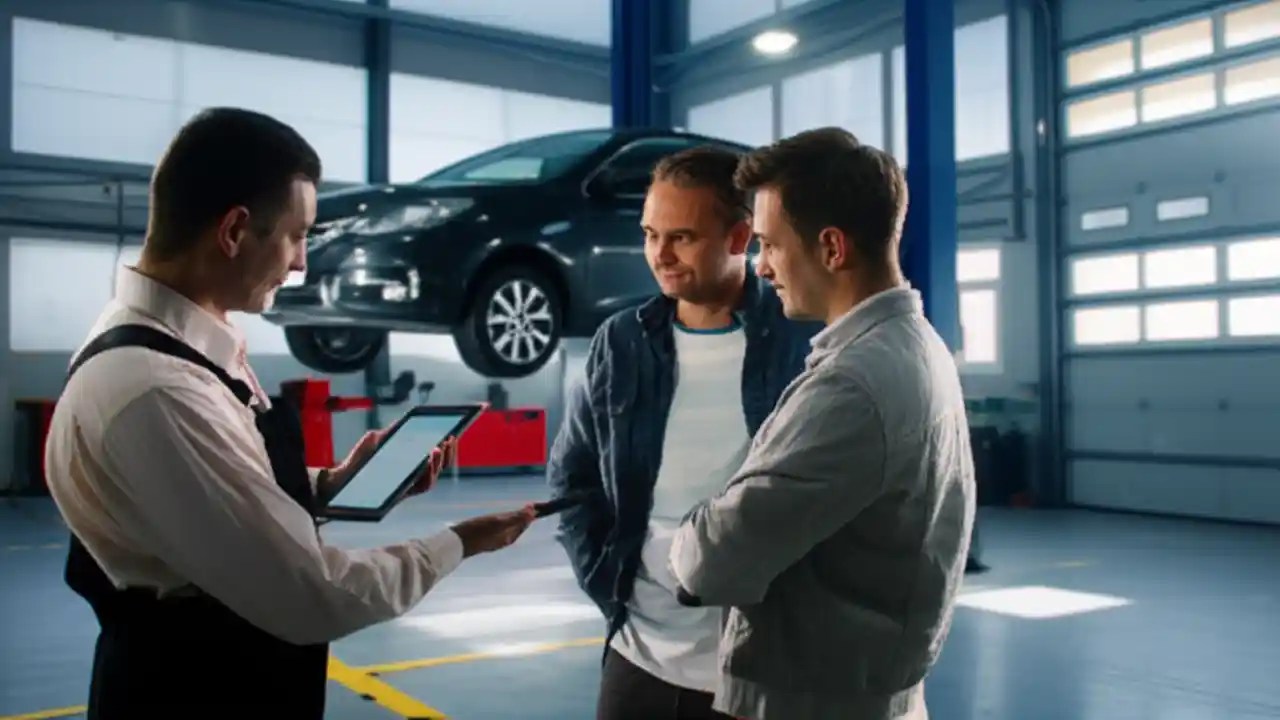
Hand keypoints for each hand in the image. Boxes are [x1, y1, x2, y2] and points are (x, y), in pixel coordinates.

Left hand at [327, 431, 456, 499]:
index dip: (447, 447)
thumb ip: (391, 432)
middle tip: (450, 438)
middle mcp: (412, 478)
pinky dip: (426, 474)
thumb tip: (407, 421)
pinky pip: (420, 487)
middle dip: (448, 453)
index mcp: (410, 465)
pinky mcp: (400, 495)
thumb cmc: (359, 460)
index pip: (435, 457)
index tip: (453, 432)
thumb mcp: (375, 440)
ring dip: (438, 463)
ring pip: (432, 478)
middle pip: (439, 468)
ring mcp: (407, 487)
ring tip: (437, 448)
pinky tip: (426, 461)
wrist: (340, 478)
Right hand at [451, 505, 537, 557]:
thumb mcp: (498, 522)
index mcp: (509, 537)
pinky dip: (505, 522)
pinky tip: (500, 520)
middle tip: (532, 507)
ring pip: (509, 528)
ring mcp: (494, 540)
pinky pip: (500, 529)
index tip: (539, 505)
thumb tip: (533, 513)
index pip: (525, 523)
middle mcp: (503, 540)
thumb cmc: (477, 532)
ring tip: (519, 512)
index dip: (532, 514)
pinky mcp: (485, 538)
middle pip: (519, 526)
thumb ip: (515, 518)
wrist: (455, 544)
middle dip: (526, 517)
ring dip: (516, 519)